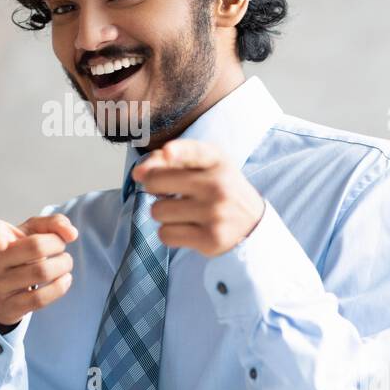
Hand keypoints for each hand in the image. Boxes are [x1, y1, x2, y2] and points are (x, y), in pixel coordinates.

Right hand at [0, 214, 77, 328]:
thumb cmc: (18, 251)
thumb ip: (52, 223)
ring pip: (41, 273)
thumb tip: (71, 234)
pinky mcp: (7, 308)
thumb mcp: (29, 231)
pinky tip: (64, 279)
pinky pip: (39, 298)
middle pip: (36, 247)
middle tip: (60, 246)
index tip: (1, 243)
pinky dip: (60, 287)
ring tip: (65, 262)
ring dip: (63, 265)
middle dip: (58, 244)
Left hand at [132, 138, 265, 256]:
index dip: (177, 151)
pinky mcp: (210, 239)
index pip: (193, 151)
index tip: (167, 153)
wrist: (252, 223)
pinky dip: (169, 232)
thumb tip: (138, 173)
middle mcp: (218, 185)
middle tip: (168, 192)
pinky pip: (165, 234)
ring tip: (184, 211)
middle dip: (154, 188)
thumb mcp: (202, 166)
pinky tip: (187, 228)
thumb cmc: (217, 188)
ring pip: (158, 211)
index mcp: (216, 160)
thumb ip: (168, 160)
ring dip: (163, 213)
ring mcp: (215, 213)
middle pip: (156, 182)